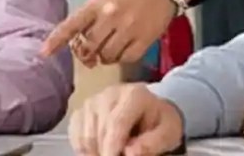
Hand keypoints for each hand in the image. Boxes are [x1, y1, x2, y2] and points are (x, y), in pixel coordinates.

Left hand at [42, 0, 176, 67]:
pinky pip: (126, 58)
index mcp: (96, 3)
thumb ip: (90, 19)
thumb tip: (80, 47)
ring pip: (106, 56)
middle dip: (86, 52)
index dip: (56, 40)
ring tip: (110, 46)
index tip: (44, 52)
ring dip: (105, 57)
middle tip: (91, 51)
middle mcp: (110, 16)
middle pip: (88, 46)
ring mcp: (128, 28)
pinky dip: (122, 57)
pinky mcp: (144, 39)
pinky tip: (125, 47)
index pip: (71, 24)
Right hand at [69, 84, 183, 155]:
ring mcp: (92, 101)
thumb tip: (130, 153)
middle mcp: (109, 94)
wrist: (150, 109)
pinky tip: (98, 152)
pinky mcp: (81, 110)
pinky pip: (76, 134)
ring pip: (86, 134)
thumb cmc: (159, 122)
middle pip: (99, 130)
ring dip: (95, 152)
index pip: (116, 122)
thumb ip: (152, 143)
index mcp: (134, 95)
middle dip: (105, 153)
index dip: (112, 147)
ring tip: (114, 153)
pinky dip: (84, 149)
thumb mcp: (167, 133)